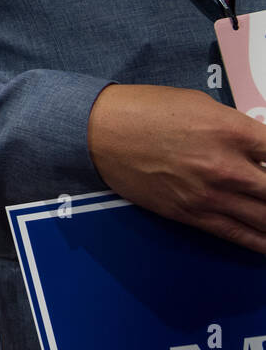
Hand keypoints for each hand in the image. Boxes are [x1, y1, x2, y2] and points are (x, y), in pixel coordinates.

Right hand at [88, 84, 265, 251]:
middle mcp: (227, 168)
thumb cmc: (146, 110)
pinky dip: (260, 242)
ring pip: (265, 218)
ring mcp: (209, 195)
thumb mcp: (203, 106)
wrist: (100, 133)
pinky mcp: (190, 214)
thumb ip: (238, 128)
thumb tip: (261, 147)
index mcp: (234, 132)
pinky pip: (236, 234)